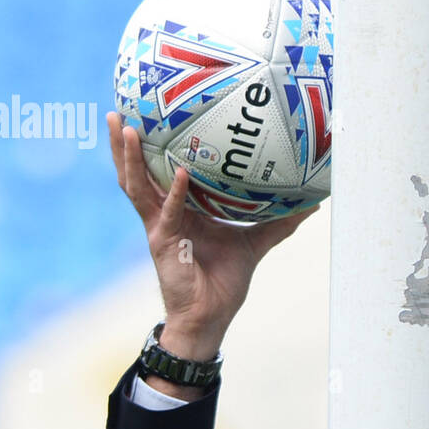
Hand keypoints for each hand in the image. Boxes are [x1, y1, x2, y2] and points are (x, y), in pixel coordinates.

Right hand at [108, 112, 315, 362]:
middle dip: (124, 145)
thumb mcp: (255, 242)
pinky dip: (174, 192)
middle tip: (118, 112)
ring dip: (129, 158)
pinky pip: (168, 212)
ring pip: (136, 186)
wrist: (210, 316)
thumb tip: (311, 204)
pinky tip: (180, 171)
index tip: (145, 116)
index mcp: (178, 210)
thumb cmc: (224, 280)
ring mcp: (159, 227)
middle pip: (136, 173)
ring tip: (126, 129)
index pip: (158, 172)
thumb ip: (278, 221)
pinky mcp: (164, 242)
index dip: (148, 148)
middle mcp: (162, 214)